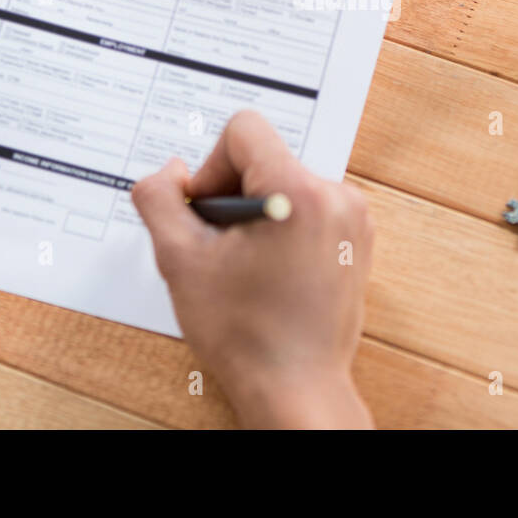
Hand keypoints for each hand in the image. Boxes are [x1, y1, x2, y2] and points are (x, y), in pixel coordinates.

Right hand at [132, 111, 374, 428]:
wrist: (295, 387)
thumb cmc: (247, 336)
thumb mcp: (180, 261)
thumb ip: (160, 200)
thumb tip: (170, 172)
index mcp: (299, 193)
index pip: (245, 130)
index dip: (211, 167)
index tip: (208, 213)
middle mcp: (337, 197)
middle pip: (265, 159)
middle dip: (233, 195)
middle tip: (221, 249)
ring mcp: (353, 220)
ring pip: (285, 184)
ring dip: (257, 214)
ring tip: (246, 266)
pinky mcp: (356, 239)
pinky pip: (309, 208)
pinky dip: (283, 229)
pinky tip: (269, 272)